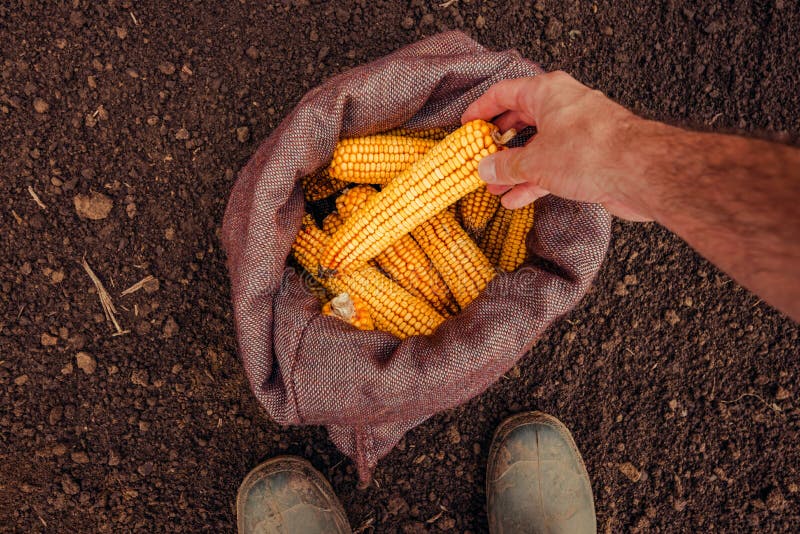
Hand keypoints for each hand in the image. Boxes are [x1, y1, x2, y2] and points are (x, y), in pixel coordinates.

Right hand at [462, 71, 653, 220]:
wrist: (640, 171)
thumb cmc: (592, 151)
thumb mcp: (535, 161)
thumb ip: (506, 166)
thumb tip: (486, 168)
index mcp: (547, 92)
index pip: (503, 93)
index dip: (481, 109)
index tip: (467, 125)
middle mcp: (562, 107)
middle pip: (520, 122)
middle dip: (498, 145)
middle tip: (479, 158)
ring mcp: (577, 133)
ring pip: (536, 148)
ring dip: (514, 169)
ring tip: (493, 186)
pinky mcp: (588, 158)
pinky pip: (552, 167)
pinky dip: (533, 181)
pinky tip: (516, 199)